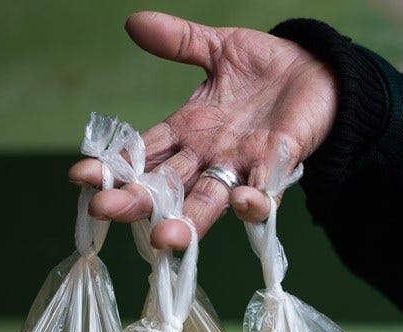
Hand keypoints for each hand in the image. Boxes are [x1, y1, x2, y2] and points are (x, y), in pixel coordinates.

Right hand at [69, 11, 337, 249]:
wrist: (320, 73)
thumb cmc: (265, 68)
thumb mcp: (218, 49)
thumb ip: (179, 41)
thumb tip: (133, 21)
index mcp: (188, 131)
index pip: (142, 154)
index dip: (113, 165)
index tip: (81, 177)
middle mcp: (208, 157)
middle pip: (165, 187)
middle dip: (136, 201)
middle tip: (104, 212)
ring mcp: (241, 166)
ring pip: (207, 201)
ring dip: (187, 221)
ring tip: (166, 238)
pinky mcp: (278, 166)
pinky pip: (265, 190)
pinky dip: (254, 201)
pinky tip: (242, 203)